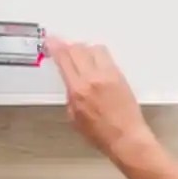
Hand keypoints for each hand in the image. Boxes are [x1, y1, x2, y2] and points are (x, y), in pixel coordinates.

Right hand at [46, 37, 155, 162]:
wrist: (126, 138)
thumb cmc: (102, 134)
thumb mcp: (75, 117)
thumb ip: (70, 95)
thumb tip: (70, 82)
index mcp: (79, 89)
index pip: (64, 58)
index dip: (55, 46)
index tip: (51, 40)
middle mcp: (94, 78)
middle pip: (78, 48)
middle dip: (67, 45)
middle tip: (62, 45)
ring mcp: (109, 75)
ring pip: (94, 48)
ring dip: (84, 48)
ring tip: (79, 52)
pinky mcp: (120, 75)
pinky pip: (106, 57)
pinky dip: (97, 55)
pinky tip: (95, 60)